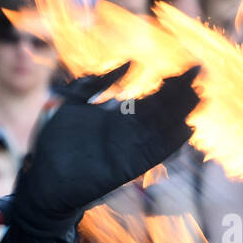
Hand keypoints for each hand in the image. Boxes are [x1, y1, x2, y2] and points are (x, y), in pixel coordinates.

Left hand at [9, 63, 200, 234]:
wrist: (41, 180)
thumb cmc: (53, 143)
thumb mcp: (71, 102)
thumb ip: (95, 82)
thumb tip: (131, 62)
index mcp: (117, 116)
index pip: (151, 96)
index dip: (170, 82)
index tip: (190, 66)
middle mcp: (127, 132)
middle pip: (161, 110)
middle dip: (181, 93)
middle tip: (201, 74)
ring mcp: (128, 149)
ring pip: (162, 129)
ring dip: (181, 114)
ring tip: (200, 97)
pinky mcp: (127, 168)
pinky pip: (153, 154)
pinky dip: (170, 143)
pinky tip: (186, 130)